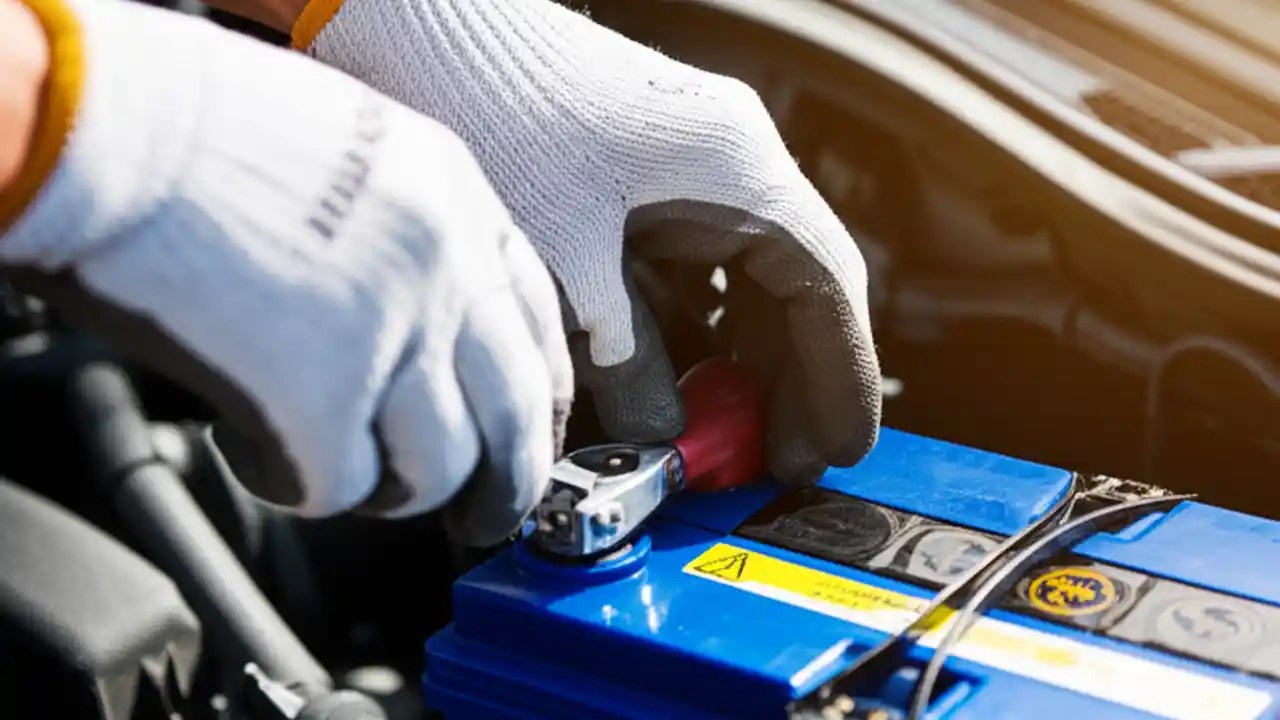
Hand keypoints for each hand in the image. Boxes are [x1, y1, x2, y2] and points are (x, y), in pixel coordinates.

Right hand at [0, 0, 571, 544]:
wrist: (108, 126)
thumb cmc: (200, 130)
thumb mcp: (356, 153)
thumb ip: (413, 239)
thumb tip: (433, 338)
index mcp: (456, 197)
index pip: (539, 322)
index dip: (540, 399)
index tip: (529, 440)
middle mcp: (443, 265)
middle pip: (515, 414)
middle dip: (504, 488)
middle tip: (480, 518)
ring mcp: (390, 330)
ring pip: (436, 469)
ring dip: (387, 490)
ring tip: (328, 461)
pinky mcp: (318, 394)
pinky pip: (336, 486)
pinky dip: (294, 484)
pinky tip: (252, 444)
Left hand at [298, 0, 881, 481]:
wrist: (424, 31)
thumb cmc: (495, 114)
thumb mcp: (566, 264)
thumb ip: (625, 360)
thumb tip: (661, 432)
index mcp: (737, 170)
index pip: (826, 284)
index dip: (841, 375)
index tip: (839, 448)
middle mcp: (731, 161)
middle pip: (795, 286)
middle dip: (791, 378)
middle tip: (774, 458)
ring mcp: (691, 165)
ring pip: (747, 277)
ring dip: (745, 355)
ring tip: (727, 431)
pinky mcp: (645, 175)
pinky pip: (699, 261)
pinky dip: (699, 323)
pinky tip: (679, 372)